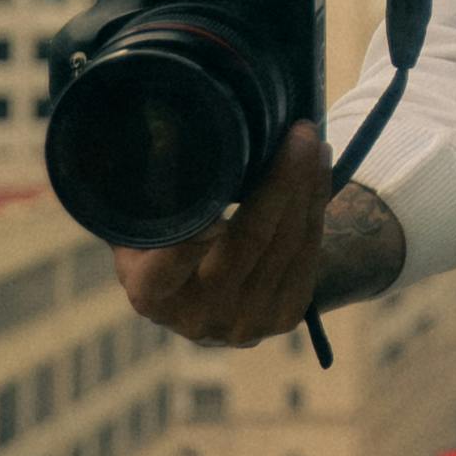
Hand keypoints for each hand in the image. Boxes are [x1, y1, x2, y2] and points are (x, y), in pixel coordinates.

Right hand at [112, 124, 383, 347]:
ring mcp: (247, 321)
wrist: (205, 296)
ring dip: (306, 187)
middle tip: (296, 133)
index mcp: (151, 295)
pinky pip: (308, 253)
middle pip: (249, 243)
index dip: (189, 242)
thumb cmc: (163, 246)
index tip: (215, 196)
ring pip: (286, 245)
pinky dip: (316, 206)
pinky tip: (317, 172)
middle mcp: (200, 316)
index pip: (166, 267)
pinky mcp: (285, 315)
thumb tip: (158, 138)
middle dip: (279, 182)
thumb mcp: (138, 229)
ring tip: (310, 142)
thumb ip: (141, 198)